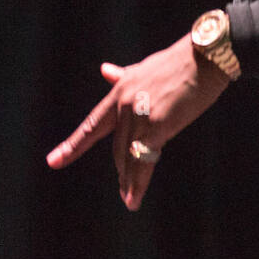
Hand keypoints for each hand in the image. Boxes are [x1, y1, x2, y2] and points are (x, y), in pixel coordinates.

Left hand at [46, 33, 231, 209]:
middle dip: (120, 171)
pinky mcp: (158, 125)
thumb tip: (104, 70)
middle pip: (115, 147)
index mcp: (119, 91)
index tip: (54, 161)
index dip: (72, 145)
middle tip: (123, 191)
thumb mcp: (144, 68)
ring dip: (128, 181)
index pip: (91, 125)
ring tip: (129, 200)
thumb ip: (123, 75)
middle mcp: (124, 105)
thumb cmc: (180, 62)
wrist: (204, 58)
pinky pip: (144, 160)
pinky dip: (139, 182)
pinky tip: (134, 198)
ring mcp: (139, 115)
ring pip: (128, 157)